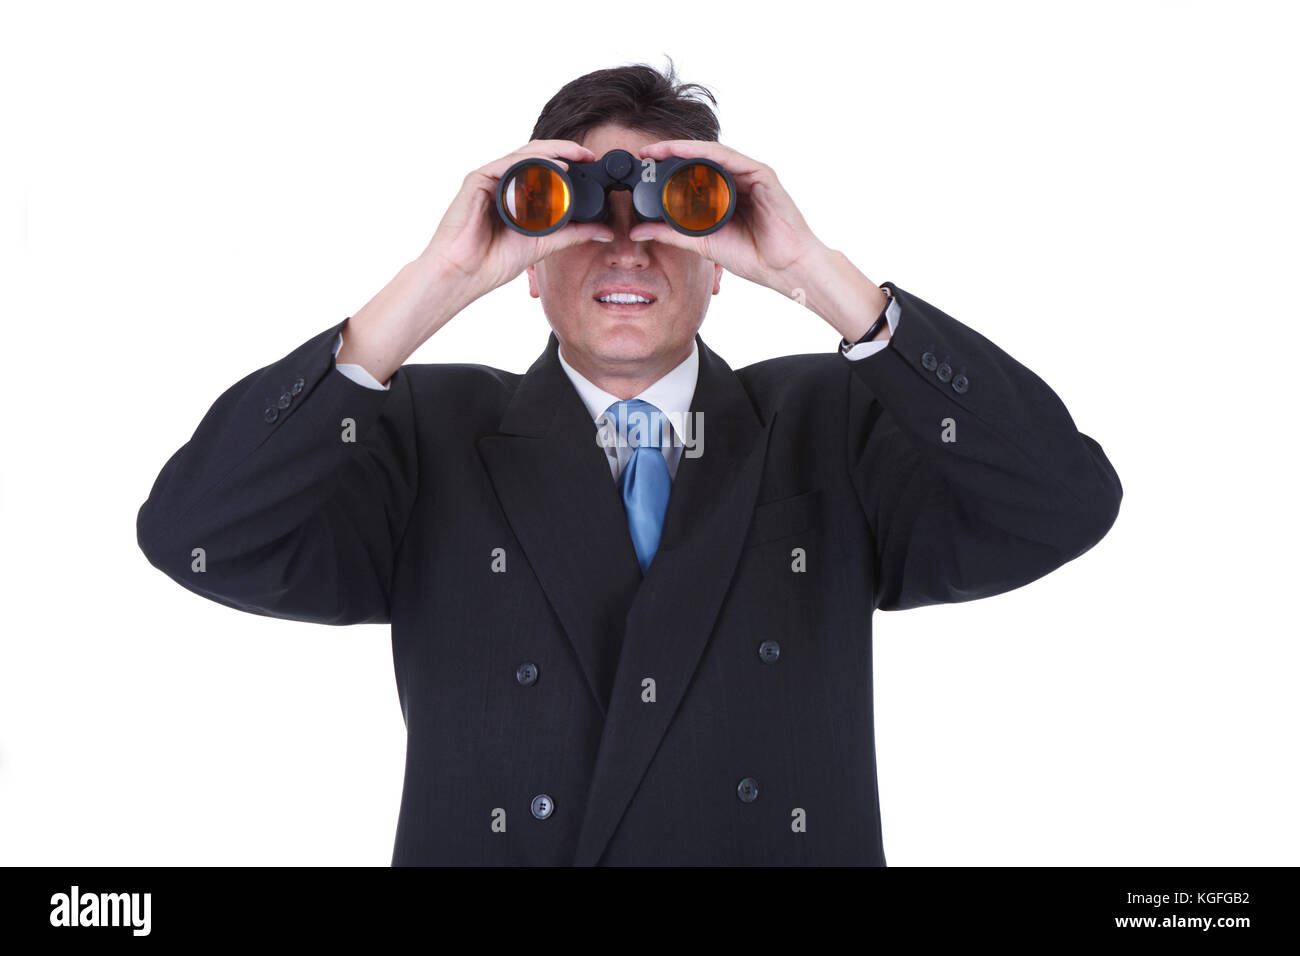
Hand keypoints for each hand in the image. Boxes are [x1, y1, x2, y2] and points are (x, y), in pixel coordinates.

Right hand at [417, 140, 615, 301]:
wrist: (464, 274)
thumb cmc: (493, 261)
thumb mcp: (543, 245)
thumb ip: (573, 235)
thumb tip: (605, 232)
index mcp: (517, 194)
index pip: (545, 168)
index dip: (568, 161)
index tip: (591, 163)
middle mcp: (504, 182)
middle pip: (536, 156)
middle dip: (564, 150)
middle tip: (587, 154)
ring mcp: (490, 179)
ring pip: (523, 155)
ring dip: (551, 152)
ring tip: (574, 155)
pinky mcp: (477, 180)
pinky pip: (505, 164)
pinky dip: (527, 163)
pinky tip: (547, 166)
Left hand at [628, 140, 825, 292]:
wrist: (784, 269)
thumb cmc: (753, 256)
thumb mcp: (702, 242)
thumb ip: (671, 234)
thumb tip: (638, 231)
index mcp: (726, 194)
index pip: (694, 172)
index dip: (668, 165)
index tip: (643, 164)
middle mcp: (738, 180)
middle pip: (701, 159)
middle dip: (672, 153)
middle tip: (646, 153)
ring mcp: (750, 175)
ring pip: (713, 154)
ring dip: (685, 149)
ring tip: (660, 150)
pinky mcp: (762, 174)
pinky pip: (731, 158)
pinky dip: (708, 154)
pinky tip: (688, 153)